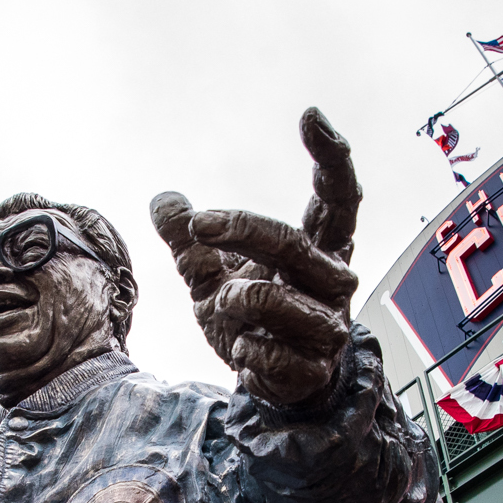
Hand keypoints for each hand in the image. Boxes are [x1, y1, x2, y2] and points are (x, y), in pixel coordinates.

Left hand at [151, 107, 360, 404]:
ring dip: (232, 302)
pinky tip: (246, 351)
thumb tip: (164, 199)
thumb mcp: (212, 274)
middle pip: (289, 241)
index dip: (330, 157)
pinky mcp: (313, 367)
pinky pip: (259, 347)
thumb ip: (190, 241)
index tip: (311, 116)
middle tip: (197, 224)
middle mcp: (334, 282)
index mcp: (321, 249)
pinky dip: (238, 347)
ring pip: (268, 297)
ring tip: (229, 311)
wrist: (275, 386)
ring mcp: (328, 326)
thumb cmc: (251, 319)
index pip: (338, 198)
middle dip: (238, 229)